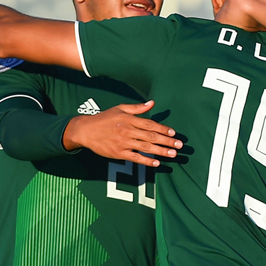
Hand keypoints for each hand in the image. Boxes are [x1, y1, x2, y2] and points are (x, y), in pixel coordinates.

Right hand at [62, 101, 181, 166]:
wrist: (86, 131)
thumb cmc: (104, 119)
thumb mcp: (120, 109)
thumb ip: (137, 108)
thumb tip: (152, 103)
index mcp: (129, 119)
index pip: (150, 124)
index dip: (163, 129)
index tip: (174, 133)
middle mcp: (128, 131)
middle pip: (151, 136)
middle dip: (167, 141)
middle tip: (179, 145)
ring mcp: (123, 143)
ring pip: (146, 148)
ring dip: (161, 151)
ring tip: (173, 154)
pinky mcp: (119, 153)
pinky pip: (135, 158)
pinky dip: (146, 161)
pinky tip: (157, 163)